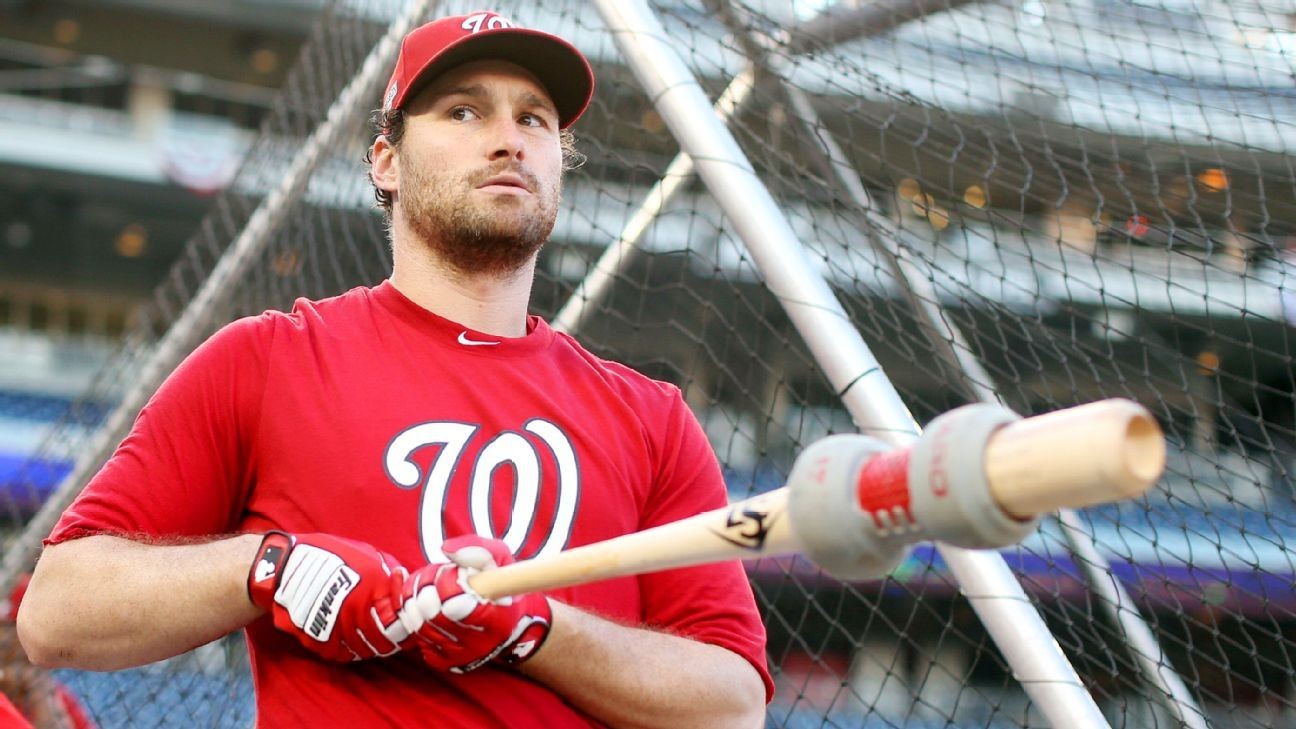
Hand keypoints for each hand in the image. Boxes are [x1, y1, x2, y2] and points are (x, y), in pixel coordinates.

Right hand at [247, 531, 413, 661]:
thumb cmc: (329, 556)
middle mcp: (354, 610)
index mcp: (371, 588)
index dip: (406, 629)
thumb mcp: (368, 555)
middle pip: (382, 641)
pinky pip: (340, 654)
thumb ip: (391, 574)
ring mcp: (334, 628)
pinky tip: (353, 641)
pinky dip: (349, 650)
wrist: (284, 565)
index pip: (398, 623)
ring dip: (371, 647)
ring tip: (374, 639)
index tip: (409, 629)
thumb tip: (408, 587)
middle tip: (394, 637)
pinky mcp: (316, 640)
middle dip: (391, 640)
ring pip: (362, 650)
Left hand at [405, 535, 550, 673]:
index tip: (451, 574)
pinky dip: (417, 622)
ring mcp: (462, 657)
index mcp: (498, 618)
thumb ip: (477, 549)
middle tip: (434, 580)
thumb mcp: (500, 558)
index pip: (454, 604)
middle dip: (426, 589)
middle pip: (431, 614)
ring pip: (420, 627)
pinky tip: (429, 611)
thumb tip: (446, 550)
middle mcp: (481, 644)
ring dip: (417, 603)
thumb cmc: (501, 584)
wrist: (508, 621)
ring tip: (430, 592)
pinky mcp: (448, 664)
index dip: (445, 583)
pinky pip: (417, 641)